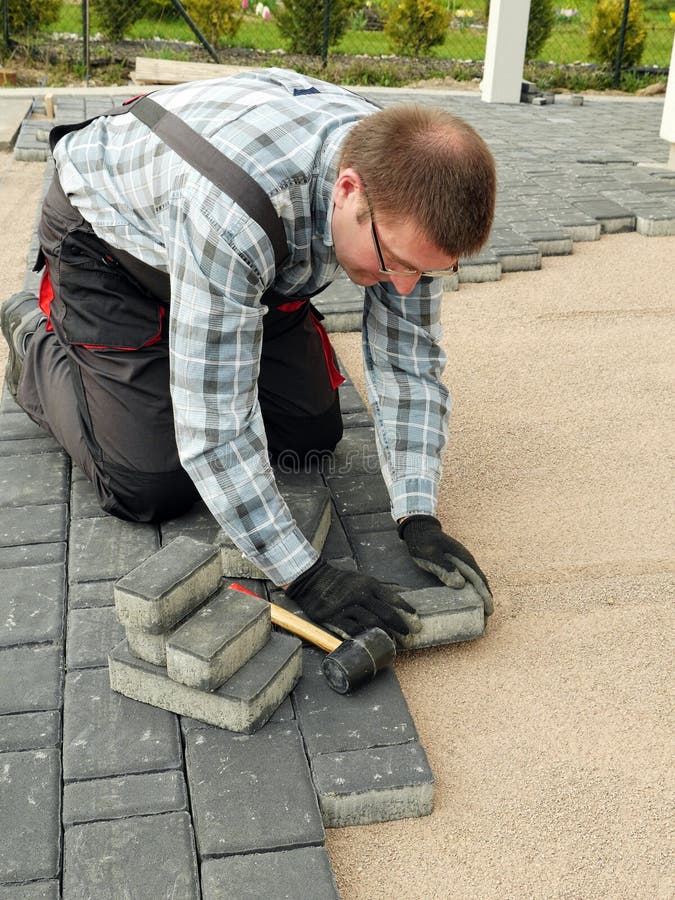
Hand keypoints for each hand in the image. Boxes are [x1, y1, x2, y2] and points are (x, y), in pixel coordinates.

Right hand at [285, 558, 421, 638]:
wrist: (313, 579)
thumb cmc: (339, 581)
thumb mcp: (360, 579)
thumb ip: (376, 589)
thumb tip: (395, 596)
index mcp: (368, 584)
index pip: (392, 597)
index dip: (405, 608)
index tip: (415, 616)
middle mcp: (360, 594)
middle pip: (385, 613)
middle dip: (398, 625)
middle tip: (406, 634)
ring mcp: (347, 606)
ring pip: (371, 623)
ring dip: (383, 634)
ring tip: (391, 642)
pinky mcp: (334, 617)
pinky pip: (352, 630)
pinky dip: (362, 636)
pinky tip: (369, 641)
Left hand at [399, 515, 493, 615]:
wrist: (419, 529)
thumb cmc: (424, 542)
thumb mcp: (431, 555)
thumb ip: (444, 568)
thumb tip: (461, 584)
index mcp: (465, 560)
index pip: (480, 581)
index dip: (485, 596)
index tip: (489, 611)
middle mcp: (467, 562)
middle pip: (480, 584)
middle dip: (484, 601)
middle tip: (484, 620)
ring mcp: (462, 563)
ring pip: (475, 583)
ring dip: (478, 597)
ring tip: (478, 615)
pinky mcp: (456, 566)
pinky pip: (467, 581)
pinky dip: (470, 592)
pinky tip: (466, 601)